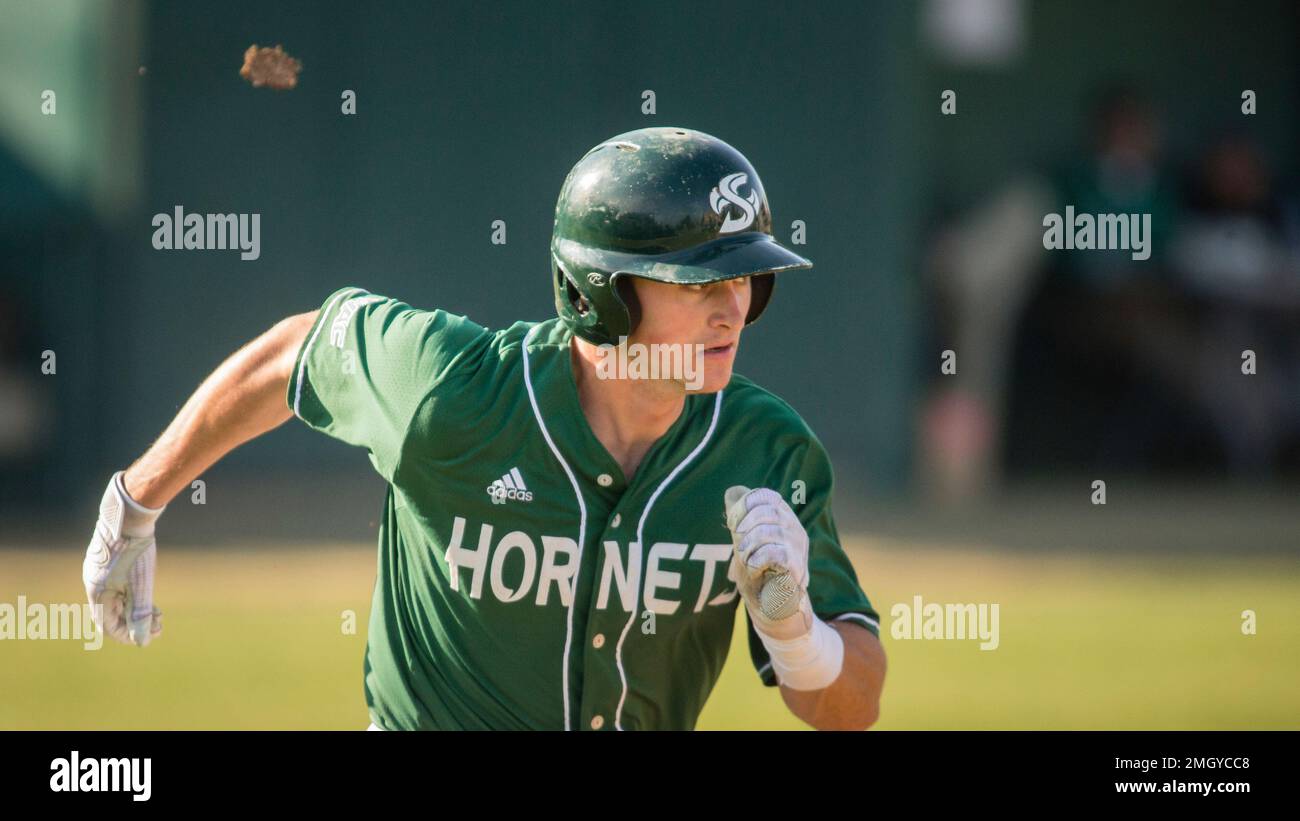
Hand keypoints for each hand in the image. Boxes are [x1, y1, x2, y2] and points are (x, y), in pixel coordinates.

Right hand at [82, 471, 164, 645]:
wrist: (130, 516)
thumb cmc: (136, 552)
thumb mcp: (141, 586)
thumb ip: (140, 614)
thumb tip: (143, 641)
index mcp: (97, 593)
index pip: (108, 627)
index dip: (129, 636)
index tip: (152, 635)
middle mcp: (92, 584)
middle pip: (111, 615)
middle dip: (136, 622)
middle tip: (160, 622)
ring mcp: (96, 572)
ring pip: (114, 600)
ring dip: (135, 609)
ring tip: (157, 610)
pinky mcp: (104, 562)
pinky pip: (115, 587)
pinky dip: (130, 595)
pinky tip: (146, 591)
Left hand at [724, 486, 813, 640]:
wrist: (773, 606)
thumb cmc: (758, 571)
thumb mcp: (745, 540)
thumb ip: (740, 518)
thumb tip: (732, 491)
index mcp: (782, 517)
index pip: (765, 495)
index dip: (744, 505)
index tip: (733, 525)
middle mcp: (794, 527)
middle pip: (766, 511)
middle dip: (744, 526)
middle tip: (738, 544)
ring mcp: (798, 547)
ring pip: (768, 531)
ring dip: (749, 546)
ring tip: (746, 560)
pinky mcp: (797, 566)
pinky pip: (774, 553)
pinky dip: (757, 560)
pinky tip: (754, 569)